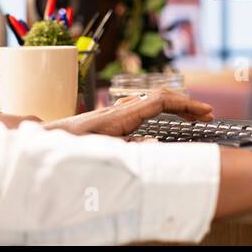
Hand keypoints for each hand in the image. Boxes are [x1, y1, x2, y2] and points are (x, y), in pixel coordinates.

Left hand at [40, 90, 214, 136]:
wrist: (45, 143)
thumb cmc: (70, 149)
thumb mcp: (103, 153)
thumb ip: (131, 150)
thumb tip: (156, 145)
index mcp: (122, 115)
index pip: (162, 100)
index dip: (187, 104)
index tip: (206, 112)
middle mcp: (120, 109)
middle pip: (160, 97)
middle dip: (186, 104)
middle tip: (206, 114)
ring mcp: (114, 112)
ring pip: (151, 101)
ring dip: (173, 106)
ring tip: (191, 115)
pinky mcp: (109, 119)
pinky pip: (141, 107)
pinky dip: (158, 110)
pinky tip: (161, 119)